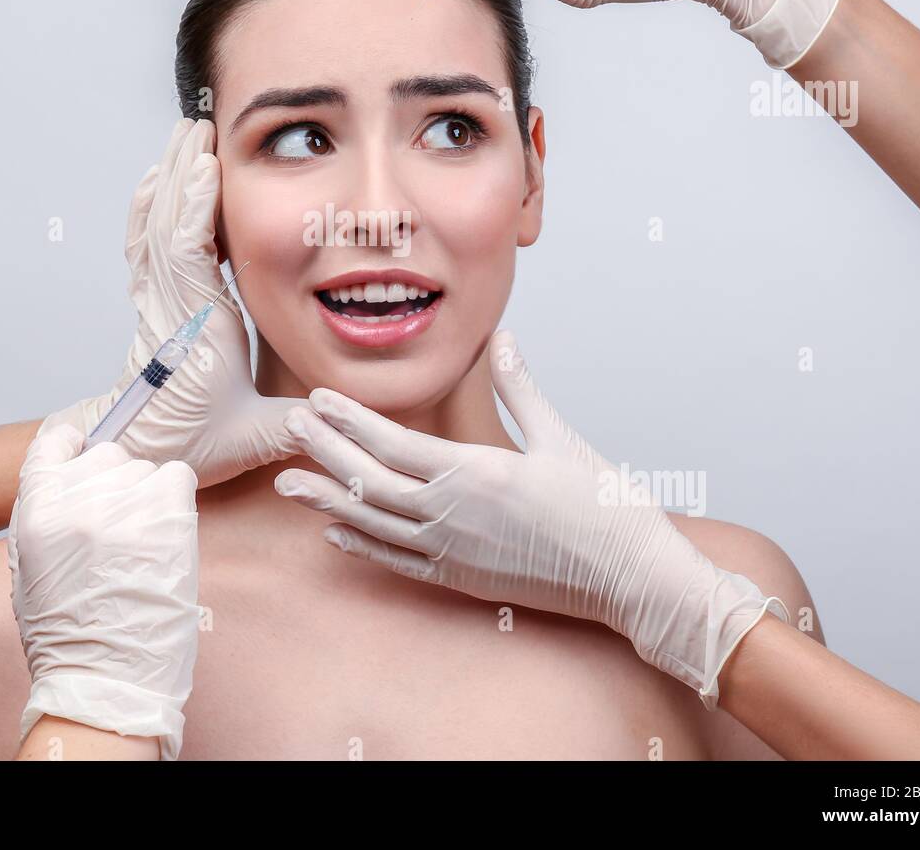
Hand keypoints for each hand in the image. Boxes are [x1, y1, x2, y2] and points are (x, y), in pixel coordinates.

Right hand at [8, 424, 198, 758]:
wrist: (105, 680)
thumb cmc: (67, 634)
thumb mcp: (29, 568)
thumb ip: (43, 514)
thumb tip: (68, 474)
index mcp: (35, 511)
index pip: (53, 443)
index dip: (73, 447)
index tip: (85, 454)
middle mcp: (76, 500)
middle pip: (107, 455)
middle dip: (115, 483)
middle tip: (120, 529)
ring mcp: (123, 505)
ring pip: (145, 468)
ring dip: (148, 497)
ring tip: (143, 545)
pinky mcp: (165, 516)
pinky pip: (177, 477)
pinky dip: (176, 499)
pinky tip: (167, 534)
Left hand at [44, 116, 299, 486]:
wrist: (136, 455)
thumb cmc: (191, 444)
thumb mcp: (256, 437)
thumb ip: (300, 422)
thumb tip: (340, 409)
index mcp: (196, 328)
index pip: (187, 255)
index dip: (195, 206)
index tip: (208, 162)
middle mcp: (169, 306)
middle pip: (165, 224)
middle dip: (181, 170)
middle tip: (199, 123)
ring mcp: (155, 301)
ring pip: (151, 227)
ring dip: (167, 178)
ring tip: (183, 135)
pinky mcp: (151, 302)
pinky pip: (144, 242)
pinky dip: (152, 204)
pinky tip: (160, 180)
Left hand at [274, 329, 787, 709]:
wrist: (632, 580)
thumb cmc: (605, 507)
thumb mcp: (562, 438)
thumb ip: (523, 389)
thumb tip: (504, 339)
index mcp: (475, 473)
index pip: (391, 442)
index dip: (348, 421)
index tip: (316, 400)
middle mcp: (453, 516)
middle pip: (368, 481)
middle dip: (325, 453)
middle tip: (289, 429)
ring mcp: (454, 554)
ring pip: (373, 525)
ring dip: (327, 502)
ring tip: (287, 484)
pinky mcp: (462, 581)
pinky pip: (398, 563)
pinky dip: (362, 545)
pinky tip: (335, 534)